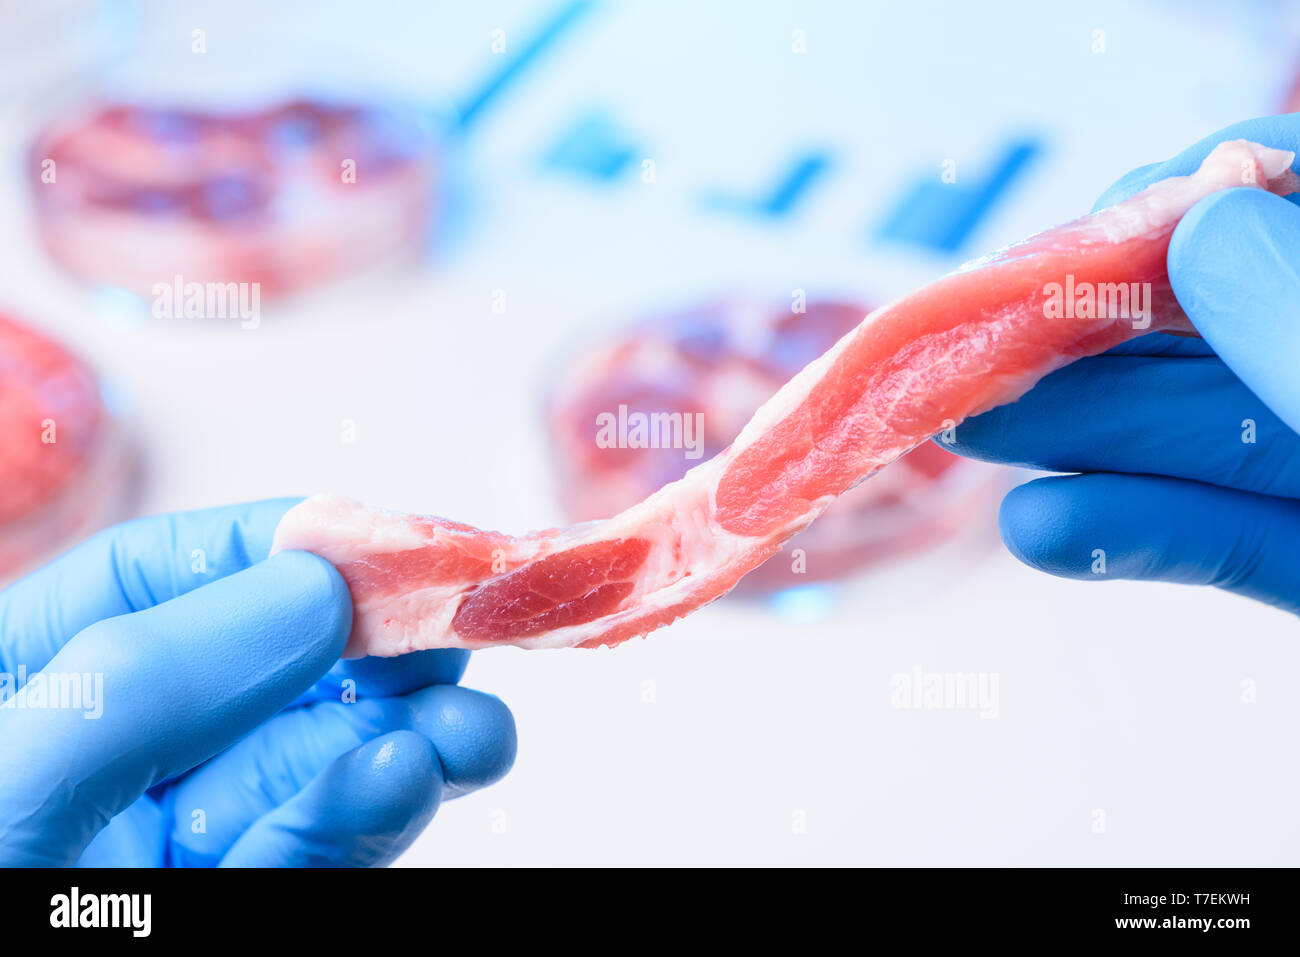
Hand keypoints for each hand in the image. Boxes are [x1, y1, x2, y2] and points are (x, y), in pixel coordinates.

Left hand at [0, 499, 515, 866]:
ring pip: (313, 761)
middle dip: (373, 643)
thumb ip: (142, 684)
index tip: (383, 538)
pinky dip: (368, 815)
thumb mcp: (11, 795)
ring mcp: (179, 843)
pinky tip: (413, 777)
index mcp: (25, 695)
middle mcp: (112, 761)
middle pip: (265, 665)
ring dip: (408, 733)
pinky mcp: (237, 902)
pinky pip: (312, 850)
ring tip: (475, 731)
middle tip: (464, 630)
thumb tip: (308, 586)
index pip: (154, 581)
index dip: (275, 543)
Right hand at [945, 114, 1299, 612]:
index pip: (1279, 198)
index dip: (1186, 200)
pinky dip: (1136, 535)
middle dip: (1081, 340)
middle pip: (1207, 331)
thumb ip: (1295, 316)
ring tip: (965, 435)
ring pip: (1199, 439)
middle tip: (967, 352)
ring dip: (1078, 440)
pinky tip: (1044, 530)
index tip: (1101, 226)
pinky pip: (1227, 539)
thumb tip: (1198, 221)